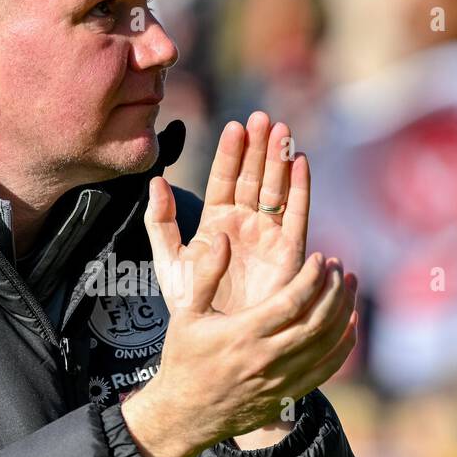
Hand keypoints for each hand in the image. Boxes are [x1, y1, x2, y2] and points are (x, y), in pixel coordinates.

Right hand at [121, 235, 357, 456]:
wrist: (184, 414)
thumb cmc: (183, 359)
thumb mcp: (186, 314)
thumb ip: (207, 275)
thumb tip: (224, 239)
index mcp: (243, 334)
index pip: (292, 301)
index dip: (313, 277)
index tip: (322, 258)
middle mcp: (267, 358)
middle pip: (317, 320)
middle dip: (335, 289)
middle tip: (340, 266)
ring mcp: (281, 380)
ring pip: (327, 343)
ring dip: (345, 311)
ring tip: (350, 286)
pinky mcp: (289, 395)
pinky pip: (327, 368)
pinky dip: (344, 344)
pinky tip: (350, 322)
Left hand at [146, 111, 308, 314]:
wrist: (220, 338)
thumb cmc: (193, 305)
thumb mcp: (169, 261)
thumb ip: (160, 222)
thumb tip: (156, 181)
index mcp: (216, 221)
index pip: (225, 178)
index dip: (231, 153)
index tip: (235, 126)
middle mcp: (244, 223)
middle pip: (253, 176)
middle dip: (259, 147)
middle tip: (263, 118)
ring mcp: (268, 235)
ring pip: (276, 189)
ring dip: (280, 160)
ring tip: (282, 131)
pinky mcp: (289, 252)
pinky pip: (297, 214)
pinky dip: (300, 189)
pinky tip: (300, 163)